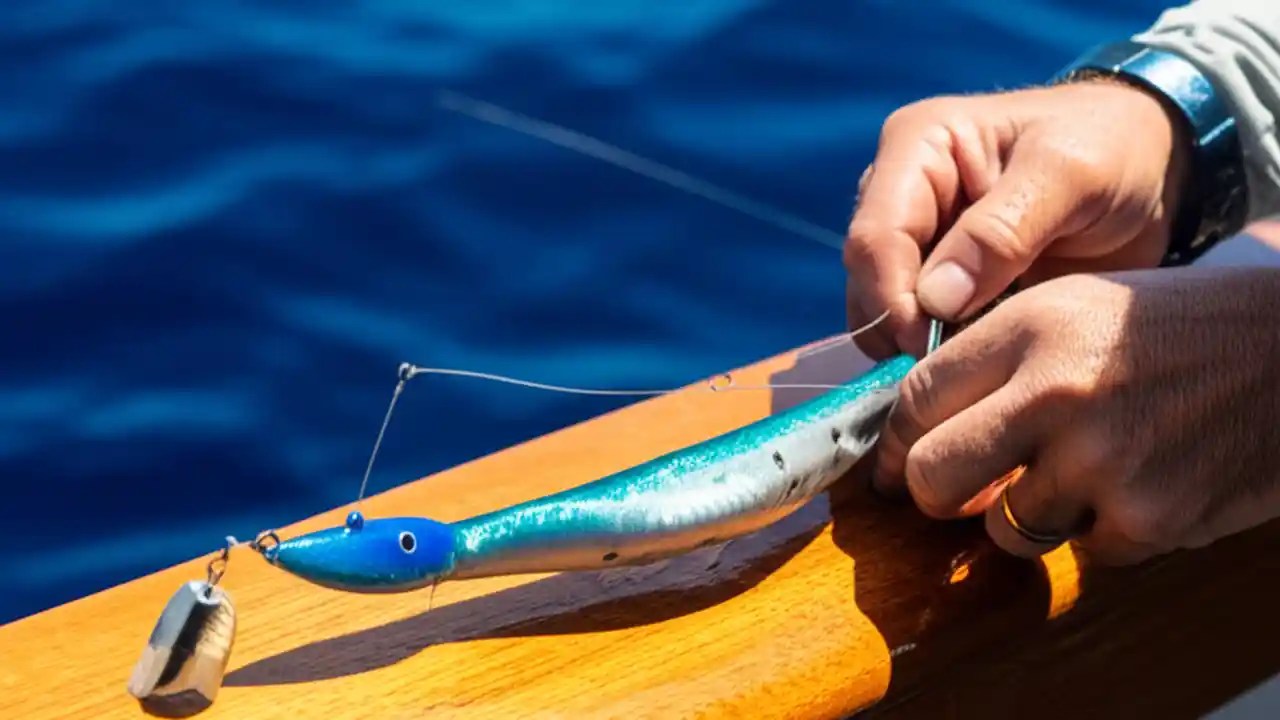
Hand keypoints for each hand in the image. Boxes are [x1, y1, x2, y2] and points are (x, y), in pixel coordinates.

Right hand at [844, 80, 1189, 357]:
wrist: (1155, 171)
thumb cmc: (1114, 150)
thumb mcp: (1072, 174)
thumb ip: (1002, 231)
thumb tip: (934, 300)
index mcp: (917, 146)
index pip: (875, 237)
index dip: (892, 299)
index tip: (931, 349)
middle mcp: (900, 193)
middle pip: (867, 279)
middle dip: (901, 330)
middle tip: (955, 369)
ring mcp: (915, 241)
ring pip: (880, 312)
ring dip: (916, 350)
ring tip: (975, 366)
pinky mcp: (936, 282)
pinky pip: (913, 331)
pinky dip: (938, 356)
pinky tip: (979, 363)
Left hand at [872, 264, 1279, 564]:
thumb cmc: (1173, 330)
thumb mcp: (1074, 306)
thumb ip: (992, 357)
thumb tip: (908, 422)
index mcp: (1030, 328)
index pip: (915, 398)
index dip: (892, 440)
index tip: (893, 460)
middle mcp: (1055, 391)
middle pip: (932, 476)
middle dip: (934, 491)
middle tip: (956, 490)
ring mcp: (1102, 461)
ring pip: (1003, 529)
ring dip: (1028, 514)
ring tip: (1079, 472)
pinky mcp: (1147, 519)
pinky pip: (1079, 550)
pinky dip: (1099, 530)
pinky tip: (1136, 484)